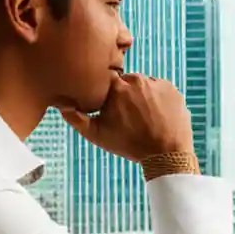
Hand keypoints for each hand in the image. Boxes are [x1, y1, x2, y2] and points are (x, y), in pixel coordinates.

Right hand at [60, 72, 193, 161]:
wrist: (167, 154)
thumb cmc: (130, 145)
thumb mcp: (97, 135)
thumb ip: (76, 118)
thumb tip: (62, 105)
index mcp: (116, 88)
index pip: (105, 79)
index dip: (105, 89)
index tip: (108, 101)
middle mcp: (136, 80)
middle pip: (125, 81)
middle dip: (124, 94)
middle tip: (127, 114)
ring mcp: (157, 84)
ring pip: (143, 84)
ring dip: (141, 95)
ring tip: (143, 116)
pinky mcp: (172, 89)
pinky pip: (159, 88)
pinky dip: (157, 98)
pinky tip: (156, 114)